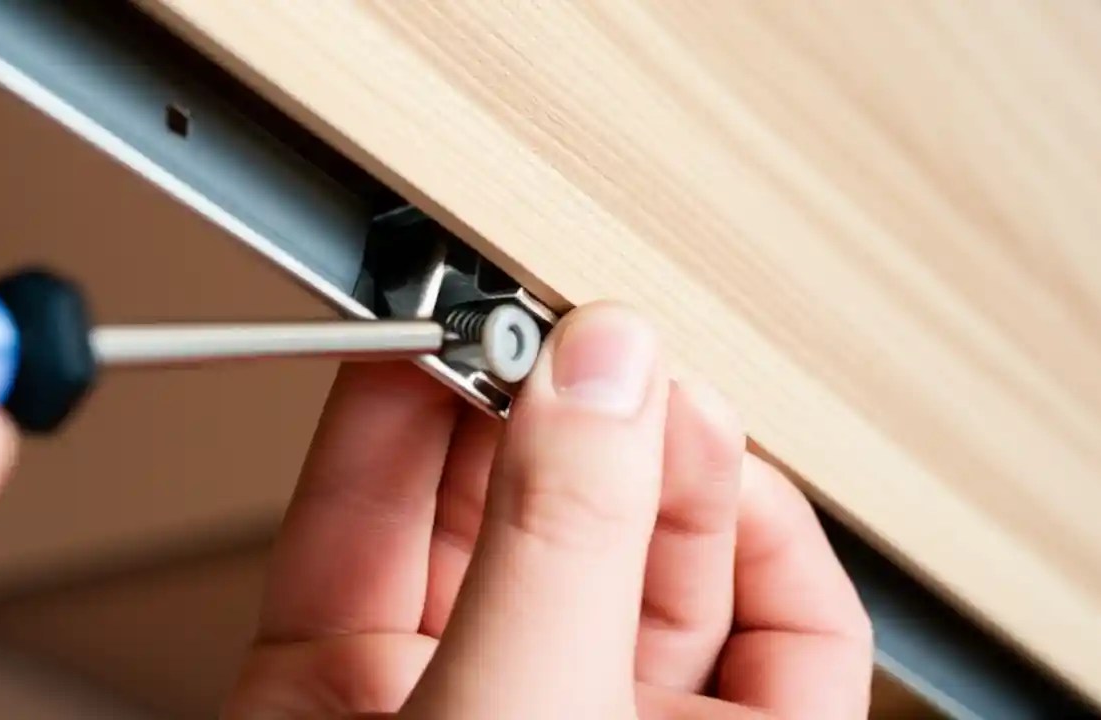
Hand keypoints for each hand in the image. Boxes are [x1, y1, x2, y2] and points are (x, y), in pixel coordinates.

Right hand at [228, 304, 872, 718]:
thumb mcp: (540, 719)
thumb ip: (571, 542)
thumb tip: (607, 368)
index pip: (779, 617)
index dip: (739, 490)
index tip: (674, 396)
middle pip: (617, 544)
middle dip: (593, 427)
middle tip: (565, 339)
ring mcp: (446, 700)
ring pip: (478, 525)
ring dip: (474, 415)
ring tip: (473, 325)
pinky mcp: (321, 687)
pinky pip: (353, 544)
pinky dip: (367, 449)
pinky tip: (390, 373)